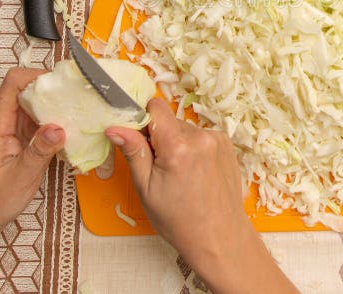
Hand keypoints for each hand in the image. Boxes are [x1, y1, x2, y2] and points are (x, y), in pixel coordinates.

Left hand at [0, 68, 64, 235]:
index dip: (36, 76)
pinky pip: (39, 118)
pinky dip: (55, 118)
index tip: (62, 84)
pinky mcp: (22, 137)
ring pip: (34, 102)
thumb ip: (39, 151)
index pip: (12, 83)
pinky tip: (72, 125)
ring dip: (56, 103)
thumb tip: (58, 127)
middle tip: (79, 94)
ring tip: (80, 107)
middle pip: (26, 88)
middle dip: (51, 87)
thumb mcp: (21, 177)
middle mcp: (3, 121)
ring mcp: (12, 128)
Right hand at [107, 99, 296, 293]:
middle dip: (160, 138)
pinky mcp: (227, 144)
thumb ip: (133, 152)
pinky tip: (195, 173)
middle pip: (170, 120)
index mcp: (177, 146)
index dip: (143, 120)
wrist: (219, 237)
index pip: (155, 106)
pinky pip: (201, 136)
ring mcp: (217, 139)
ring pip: (185, 129)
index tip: (141, 141)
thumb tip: (115, 128)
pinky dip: (194, 149)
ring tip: (181, 175)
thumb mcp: (146, 189)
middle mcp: (201, 136)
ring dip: (178, 144)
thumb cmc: (180, 220)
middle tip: (161, 168)